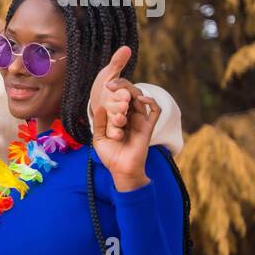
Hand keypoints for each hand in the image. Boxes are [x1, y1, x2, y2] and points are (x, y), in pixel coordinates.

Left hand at [90, 46, 158, 189]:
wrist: (122, 170)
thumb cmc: (110, 155)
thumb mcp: (99, 137)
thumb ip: (100, 122)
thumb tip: (100, 106)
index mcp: (118, 117)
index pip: (118, 99)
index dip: (114, 90)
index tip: (105, 85)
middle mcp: (130, 117)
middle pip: (130, 95)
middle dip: (122, 87)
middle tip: (111, 84)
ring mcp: (140, 121)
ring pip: (141, 99)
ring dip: (132, 93)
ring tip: (123, 91)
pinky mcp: (148, 127)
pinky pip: (155, 111)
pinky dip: (151, 101)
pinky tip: (140, 99)